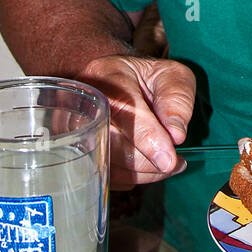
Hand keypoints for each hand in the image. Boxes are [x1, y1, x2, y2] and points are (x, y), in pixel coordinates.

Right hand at [77, 54, 195, 189]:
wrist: (118, 82)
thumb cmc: (148, 79)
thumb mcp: (172, 76)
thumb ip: (177, 99)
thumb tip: (176, 135)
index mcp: (107, 74)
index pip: (124, 109)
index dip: (148, 138)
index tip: (169, 160)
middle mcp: (84, 102)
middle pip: (113, 142)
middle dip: (149, 161)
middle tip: (176, 163)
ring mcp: (75, 128)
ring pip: (108, 164)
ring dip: (143, 173)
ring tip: (168, 165)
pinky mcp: (77, 151)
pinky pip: (104, 174)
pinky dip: (131, 177)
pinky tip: (149, 167)